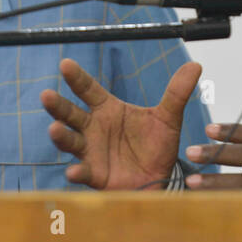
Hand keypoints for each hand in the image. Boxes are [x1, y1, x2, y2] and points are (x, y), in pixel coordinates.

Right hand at [42, 57, 200, 189]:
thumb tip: (195, 66)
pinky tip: (73, 171)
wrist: (161, 178)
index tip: (66, 63)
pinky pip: (83, 172)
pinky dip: (77, 172)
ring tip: (54, 129)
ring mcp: (91, 151)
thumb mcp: (169, 118)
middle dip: (57, 106)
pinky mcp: (95, 175)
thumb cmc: (157, 145)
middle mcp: (94, 128)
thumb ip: (177, 93)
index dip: (77, 78)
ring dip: (60, 136)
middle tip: (46, 95)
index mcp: (108, 109)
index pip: (88, 89)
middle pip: (71, 113)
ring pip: (70, 141)